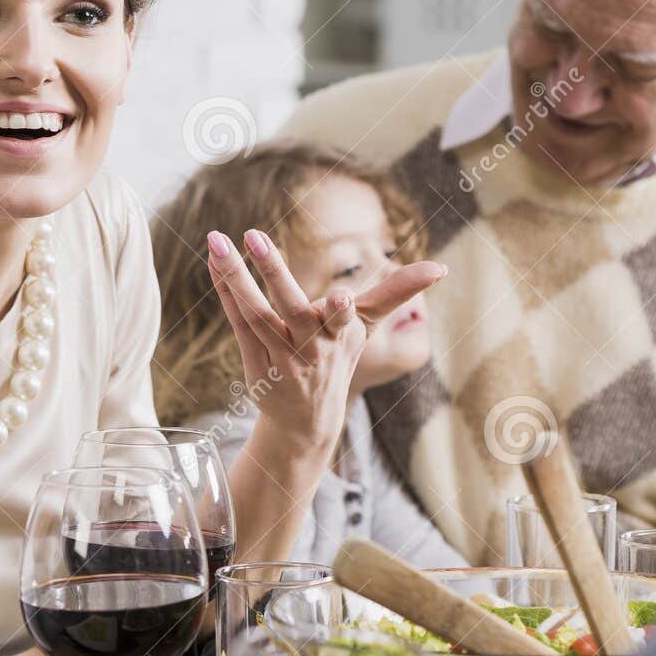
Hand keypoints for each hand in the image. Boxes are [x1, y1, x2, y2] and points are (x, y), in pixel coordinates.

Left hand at [206, 228, 445, 446]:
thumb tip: (440, 269)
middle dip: (274, 272)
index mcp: (342, 336)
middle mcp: (311, 349)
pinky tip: (214, 263)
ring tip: (217, 242)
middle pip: (292, 310)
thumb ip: (398, 292)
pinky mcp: (255, 363)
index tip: (340, 299)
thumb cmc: (339, 357)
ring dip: (236, 277)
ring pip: (257, 315)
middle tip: (254, 237)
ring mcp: (280, 358)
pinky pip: (239, 323)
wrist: (307, 419)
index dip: (340, 311)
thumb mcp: (369, 326)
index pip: (343, 320)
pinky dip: (226, 293)